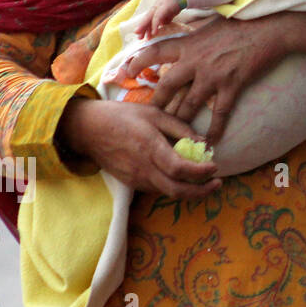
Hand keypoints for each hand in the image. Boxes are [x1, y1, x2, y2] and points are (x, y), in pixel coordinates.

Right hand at [59, 97, 218, 198]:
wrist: (88, 129)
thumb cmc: (123, 116)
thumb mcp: (154, 113)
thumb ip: (180, 128)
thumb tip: (204, 142)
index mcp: (150, 148)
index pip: (180, 170)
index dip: (201, 172)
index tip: (215, 166)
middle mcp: (143, 168)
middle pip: (177, 191)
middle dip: (202, 191)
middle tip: (218, 182)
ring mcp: (135, 178)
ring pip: (168, 193)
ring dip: (190, 191)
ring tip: (205, 180)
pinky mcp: (131, 183)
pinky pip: (157, 189)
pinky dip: (174, 187)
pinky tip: (184, 177)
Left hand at [117, 12, 301, 143]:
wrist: (269, 29)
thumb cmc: (241, 23)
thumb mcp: (209, 25)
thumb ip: (193, 35)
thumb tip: (182, 39)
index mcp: (188, 43)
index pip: (154, 52)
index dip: (137, 62)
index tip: (126, 72)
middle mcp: (196, 61)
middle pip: (167, 86)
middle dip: (156, 104)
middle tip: (148, 117)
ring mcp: (213, 75)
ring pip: (189, 104)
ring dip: (181, 121)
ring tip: (175, 136)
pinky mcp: (232, 85)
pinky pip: (220, 113)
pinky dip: (215, 129)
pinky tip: (211, 141)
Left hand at [133, 0, 183, 39]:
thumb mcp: (172, 10)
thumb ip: (167, 17)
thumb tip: (163, 24)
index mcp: (157, 7)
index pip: (149, 18)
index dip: (146, 26)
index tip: (143, 35)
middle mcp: (156, 6)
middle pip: (147, 18)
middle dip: (142, 28)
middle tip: (139, 38)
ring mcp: (159, 6)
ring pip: (150, 18)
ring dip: (146, 28)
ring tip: (145, 37)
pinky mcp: (164, 7)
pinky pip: (157, 17)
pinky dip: (155, 25)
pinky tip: (154, 32)